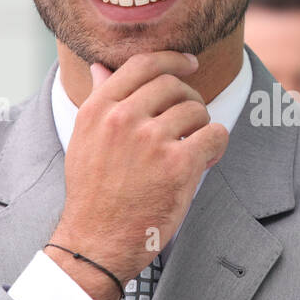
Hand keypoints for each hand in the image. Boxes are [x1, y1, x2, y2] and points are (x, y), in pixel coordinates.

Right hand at [47, 51, 229, 299]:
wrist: (96, 241)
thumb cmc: (93, 193)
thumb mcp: (84, 139)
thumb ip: (99, 99)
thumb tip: (99, 67)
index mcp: (99, 108)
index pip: (143, 64)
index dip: (173, 59)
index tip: (190, 63)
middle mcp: (123, 118)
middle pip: (175, 85)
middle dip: (189, 101)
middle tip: (190, 124)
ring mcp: (152, 140)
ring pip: (197, 111)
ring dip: (201, 128)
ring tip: (191, 150)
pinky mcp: (178, 165)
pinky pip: (215, 135)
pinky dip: (216, 146)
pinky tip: (205, 160)